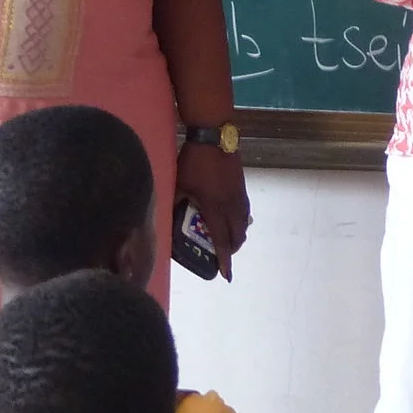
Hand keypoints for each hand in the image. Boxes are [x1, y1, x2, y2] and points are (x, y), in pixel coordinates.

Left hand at [175, 141, 250, 276]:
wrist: (215, 137)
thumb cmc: (194, 161)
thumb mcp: (180, 183)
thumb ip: (177, 201)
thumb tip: (167, 216)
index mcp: (214, 207)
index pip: (221, 239)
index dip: (224, 259)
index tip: (227, 275)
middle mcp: (230, 205)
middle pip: (237, 235)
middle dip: (233, 250)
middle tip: (225, 256)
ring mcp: (239, 196)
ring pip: (243, 224)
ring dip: (238, 236)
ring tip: (230, 241)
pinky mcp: (241, 187)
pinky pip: (244, 211)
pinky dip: (241, 221)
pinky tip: (234, 218)